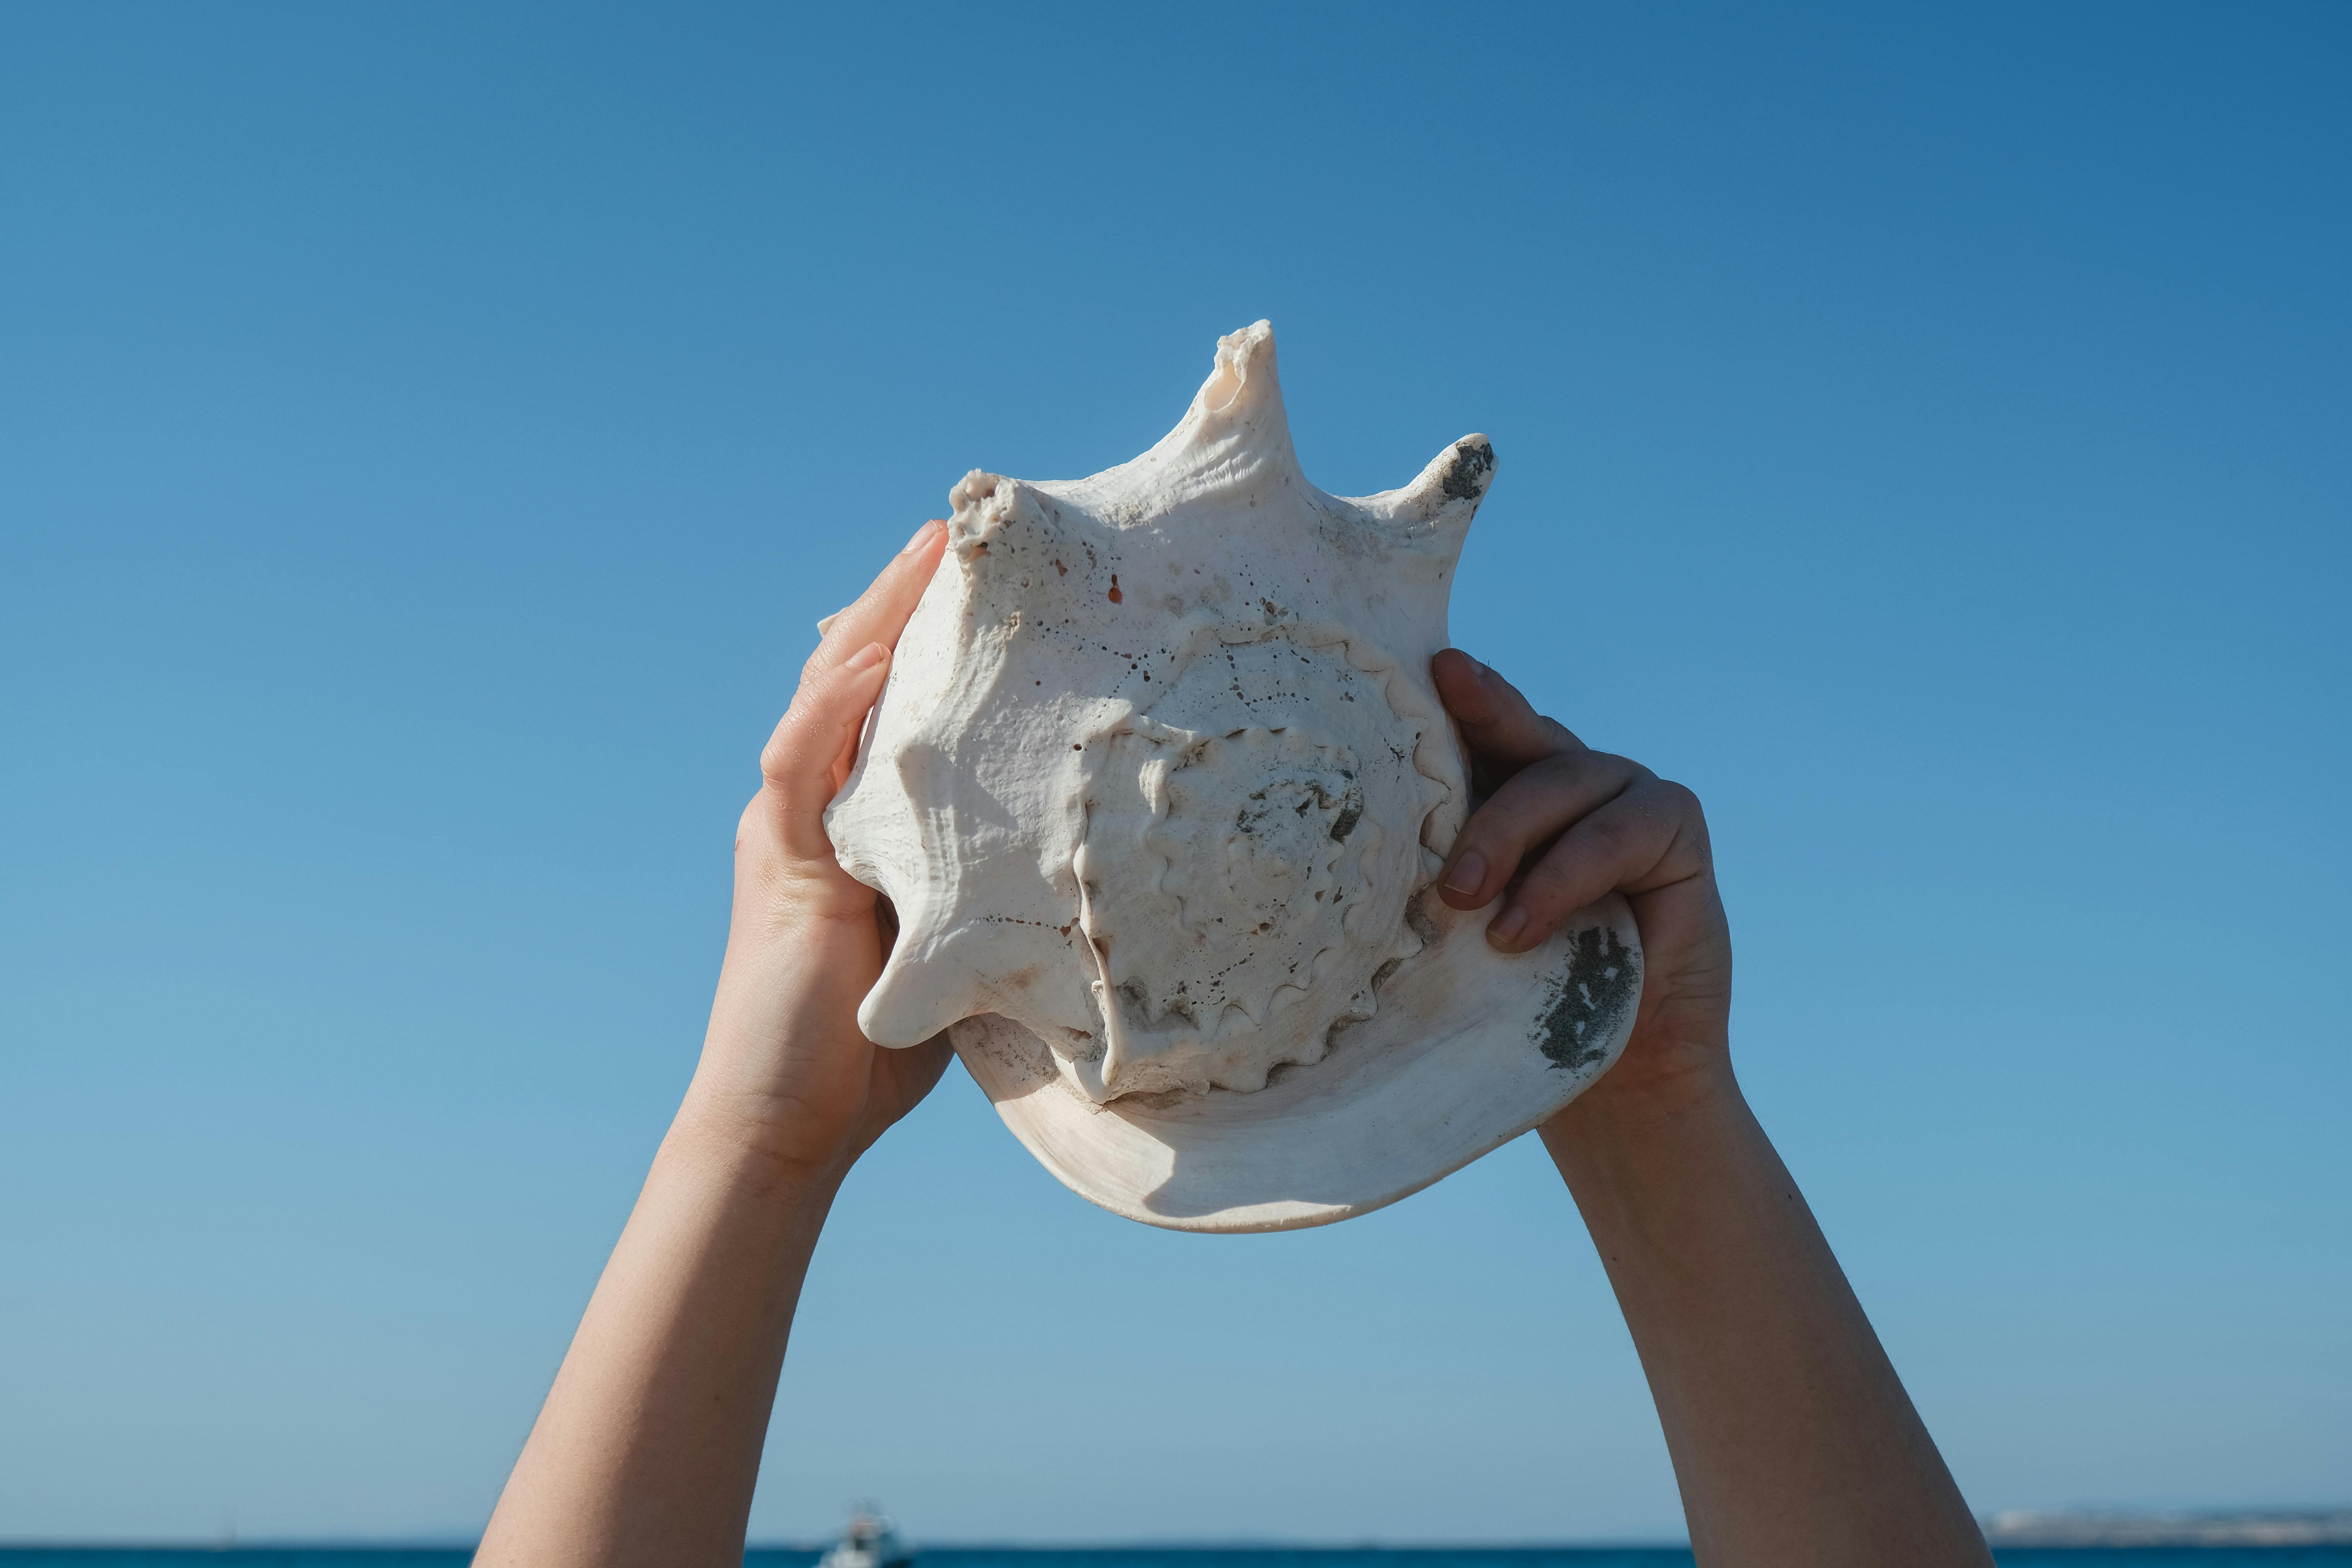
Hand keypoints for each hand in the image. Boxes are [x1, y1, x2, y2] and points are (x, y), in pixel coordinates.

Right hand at [684, 522, 954, 1181]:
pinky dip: (833, 705)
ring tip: (923, 554)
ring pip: (827, 698)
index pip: (891, 710)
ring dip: (873, 622)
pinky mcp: (776, 863)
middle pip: (856, 680)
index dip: (930, 644)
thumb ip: (984, 896)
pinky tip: (869, 654)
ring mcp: (787, 829)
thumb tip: (1076, 873)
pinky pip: (800, 763)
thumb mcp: (949, 948)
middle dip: (902, 605)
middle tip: (955, 532)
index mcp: (855, 823)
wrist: (790, 1123)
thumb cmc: (870, 1051)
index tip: (986, 585)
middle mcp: (815, 809)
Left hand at [1429, 649, 1732, 1114]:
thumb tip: (1343, 860)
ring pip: (1560, 777)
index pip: (1474, 730)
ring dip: (1507, 835)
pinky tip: (1523, 926)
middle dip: (1471, 759)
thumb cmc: (1517, 1004)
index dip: (1453, 698)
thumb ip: (1431, 879)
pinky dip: (1564, 875)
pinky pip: (1617, 831)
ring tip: (1464, 900)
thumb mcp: (1459, 933)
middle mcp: (1567, 779)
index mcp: (1509, 789)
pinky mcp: (1674, 828)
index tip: (1428, 668)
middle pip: (1517, 736)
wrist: (1616, 1073)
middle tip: (1431, 854)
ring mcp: (1625, 795)